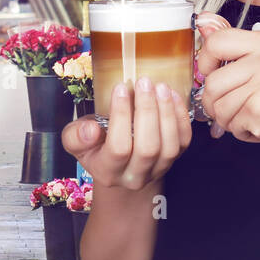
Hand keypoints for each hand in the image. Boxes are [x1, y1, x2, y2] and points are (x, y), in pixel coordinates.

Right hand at [60, 77, 192, 188]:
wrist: (120, 164)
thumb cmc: (96, 146)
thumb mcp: (75, 142)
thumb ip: (76, 136)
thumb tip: (91, 130)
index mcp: (108, 172)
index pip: (118, 148)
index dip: (121, 116)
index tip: (120, 88)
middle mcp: (135, 177)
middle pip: (148, 148)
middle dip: (147, 111)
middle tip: (143, 82)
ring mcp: (157, 170)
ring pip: (170, 146)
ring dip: (167, 113)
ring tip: (160, 87)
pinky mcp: (175, 160)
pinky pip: (184, 141)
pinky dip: (181, 117)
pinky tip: (172, 96)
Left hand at [194, 15, 259, 170]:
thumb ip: (235, 48)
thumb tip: (202, 21)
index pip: (217, 41)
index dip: (205, 61)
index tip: (212, 74)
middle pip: (212, 79)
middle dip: (214, 102)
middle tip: (233, 108)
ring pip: (216, 104)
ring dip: (227, 119)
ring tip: (251, 118)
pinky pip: (229, 122)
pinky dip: (240, 131)